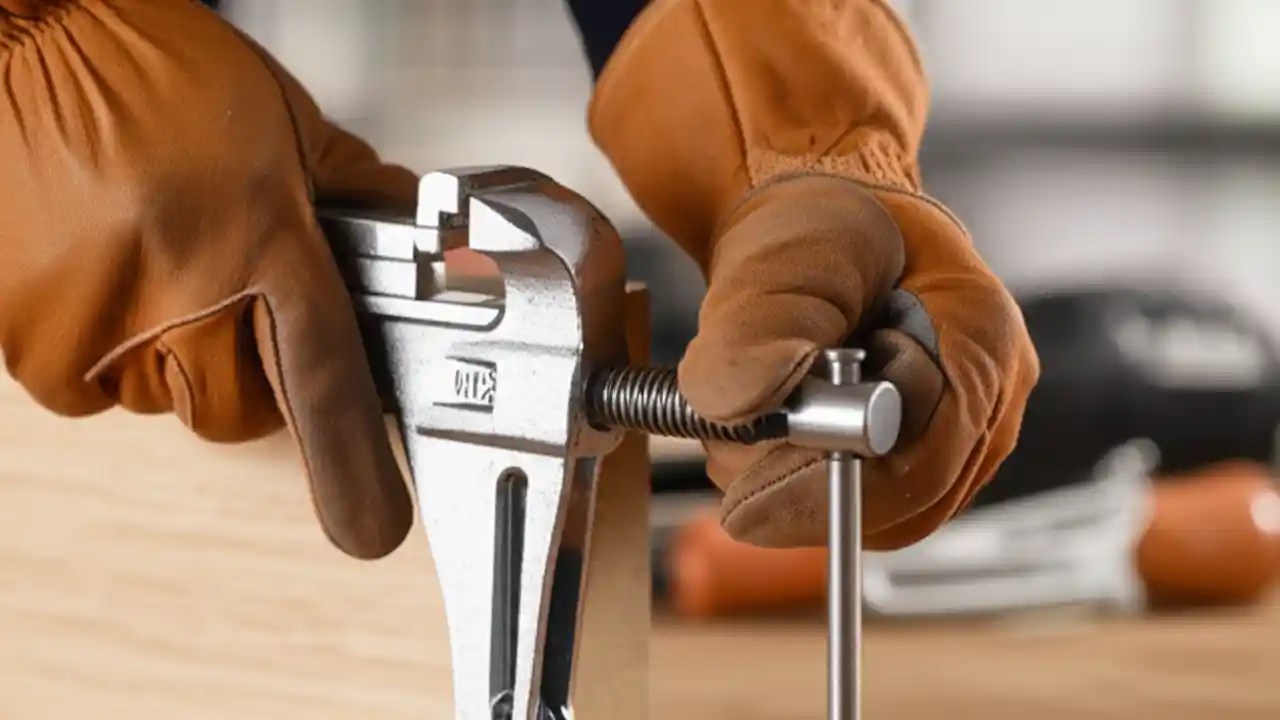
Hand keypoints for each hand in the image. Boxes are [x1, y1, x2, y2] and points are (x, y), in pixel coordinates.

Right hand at [0, 0, 414, 557]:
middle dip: (254, 370)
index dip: (352, 464)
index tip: (370, 526)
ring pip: (168, 400)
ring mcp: (96, 323)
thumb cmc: (153, 70)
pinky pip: (93, 387)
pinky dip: (107, 348)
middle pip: (244, 409)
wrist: (28, 40)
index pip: (325, 379)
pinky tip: (108, 271)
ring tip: (160, 261)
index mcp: (260, 237)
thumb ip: (350, 196)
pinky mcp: (33, 340)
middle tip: (232, 295)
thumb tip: (409, 239)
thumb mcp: (286, 123)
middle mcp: (179, 292)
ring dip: (176, 355)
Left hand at [589, 0, 1039, 547]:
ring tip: (748, 427)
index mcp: (979, 335)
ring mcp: (970, 425)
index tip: (745, 498)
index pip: (923, 461)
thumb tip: (737, 408)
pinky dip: (813, 482)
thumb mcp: (778, 256)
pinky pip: (879, 499)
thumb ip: (756, 327)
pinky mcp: (933, 447)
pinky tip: (776, 431)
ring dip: (805, 489)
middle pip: (912, 500)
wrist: (821, 218)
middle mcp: (994, 390)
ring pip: (892, 511)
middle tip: (731, 449)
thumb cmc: (812, 224)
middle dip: (810, 490)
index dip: (831, 490)